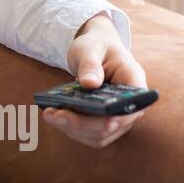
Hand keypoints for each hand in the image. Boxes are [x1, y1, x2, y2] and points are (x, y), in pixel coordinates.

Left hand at [45, 12, 148, 148]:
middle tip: (55, 115)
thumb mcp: (91, 48)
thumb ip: (90, 64)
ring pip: (99, 135)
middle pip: (111, 126)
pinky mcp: (103, 122)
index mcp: (134, 84)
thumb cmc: (97, 46)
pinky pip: (89, 134)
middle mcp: (129, 106)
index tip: (103, 123)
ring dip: (73, 130)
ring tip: (49, 114)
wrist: (95, 51)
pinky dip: (71, 129)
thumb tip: (89, 83)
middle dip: (82, 125)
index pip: (132, 107)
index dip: (118, 118)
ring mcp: (117, 117)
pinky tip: (54, 116)